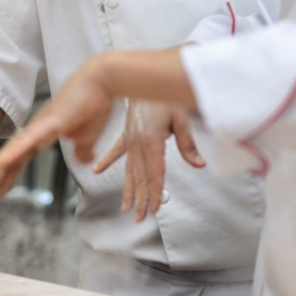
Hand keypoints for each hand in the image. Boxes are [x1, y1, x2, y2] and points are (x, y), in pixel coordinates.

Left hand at [0, 57, 114, 204]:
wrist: (103, 80)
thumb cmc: (95, 106)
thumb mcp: (87, 136)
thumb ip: (82, 150)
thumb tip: (83, 160)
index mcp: (42, 134)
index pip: (19, 159)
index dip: (7, 177)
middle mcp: (37, 129)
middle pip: (12, 157)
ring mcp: (42, 124)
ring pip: (15, 149)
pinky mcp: (52, 121)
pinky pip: (30, 139)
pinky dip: (15, 151)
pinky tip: (3, 161)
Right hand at [94, 101, 204, 221]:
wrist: (147, 77)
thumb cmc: (166, 96)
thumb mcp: (181, 118)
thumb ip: (187, 144)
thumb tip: (198, 164)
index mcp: (151, 141)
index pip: (154, 174)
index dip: (154, 193)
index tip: (153, 209)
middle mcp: (137, 143)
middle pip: (140, 177)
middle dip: (140, 199)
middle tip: (139, 218)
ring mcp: (129, 139)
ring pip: (129, 170)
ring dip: (128, 190)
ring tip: (125, 207)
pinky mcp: (126, 132)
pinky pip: (116, 150)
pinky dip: (106, 161)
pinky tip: (97, 170)